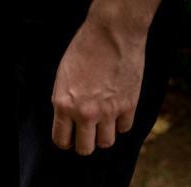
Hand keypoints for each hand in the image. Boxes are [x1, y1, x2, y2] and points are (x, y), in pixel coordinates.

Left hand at [51, 1, 158, 155]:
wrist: (113, 33)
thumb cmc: (85, 49)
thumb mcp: (63, 78)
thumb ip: (64, 102)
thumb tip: (68, 121)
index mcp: (64, 105)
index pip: (62, 141)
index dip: (67, 142)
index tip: (71, 138)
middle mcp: (85, 113)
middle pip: (85, 149)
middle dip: (85, 144)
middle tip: (89, 134)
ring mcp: (108, 111)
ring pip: (106, 143)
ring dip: (105, 135)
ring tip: (105, 123)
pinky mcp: (129, 105)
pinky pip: (124, 128)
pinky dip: (122, 123)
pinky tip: (119, 111)